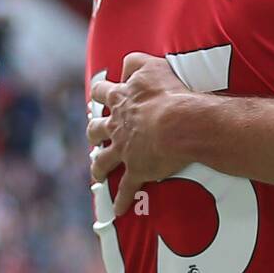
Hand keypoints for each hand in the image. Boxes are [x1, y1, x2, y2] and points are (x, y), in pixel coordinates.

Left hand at [87, 53, 199, 216]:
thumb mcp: (151, 66)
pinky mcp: (136, 170)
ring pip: (103, 160)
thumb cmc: (169, 92)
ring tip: (97, 173)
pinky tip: (118, 210)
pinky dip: (122, 201)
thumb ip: (134, 63)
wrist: (179, 123)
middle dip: (93, 132)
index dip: (101, 92)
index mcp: (121, 100)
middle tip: (94, 135)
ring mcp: (124, 150)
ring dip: (99, 167)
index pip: (103, 92)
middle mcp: (117, 126)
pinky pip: (126, 189)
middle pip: (95, 129)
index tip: (100, 94)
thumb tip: (124, 66)